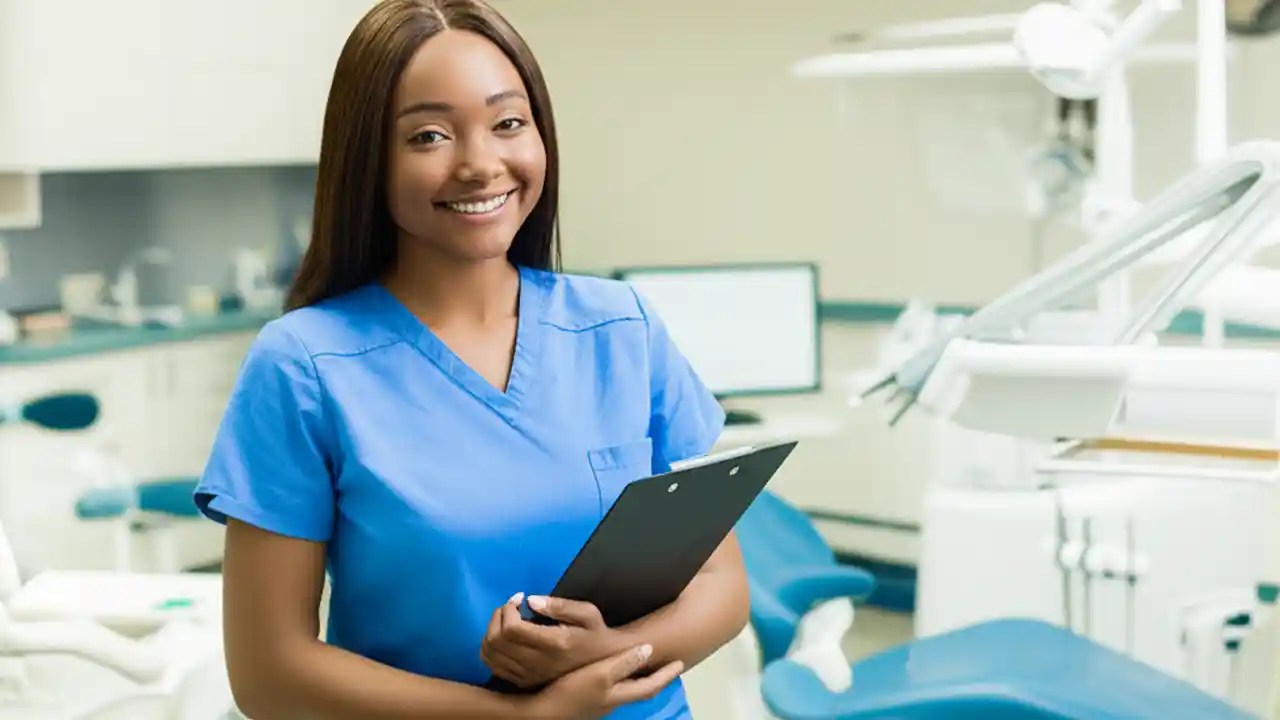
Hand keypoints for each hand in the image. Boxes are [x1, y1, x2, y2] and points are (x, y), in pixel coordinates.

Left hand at [481, 593, 624, 688]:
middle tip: (512, 606)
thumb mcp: (587, 612)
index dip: (509, 609)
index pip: (512, 629)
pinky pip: (493, 665)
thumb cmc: (595, 633)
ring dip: (491, 630)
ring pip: (490, 654)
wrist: (602, 664)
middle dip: (498, 616)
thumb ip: (559, 605)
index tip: (520, 598)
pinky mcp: (523, 681)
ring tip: (507, 619)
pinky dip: (490, 647)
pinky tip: (503, 636)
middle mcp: (538, 663)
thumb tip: (530, 600)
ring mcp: (528, 675)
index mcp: (554, 644)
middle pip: (497, 640)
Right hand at [525, 643, 682, 719]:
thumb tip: (648, 649)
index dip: (667, 674)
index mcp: (619, 694)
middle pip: (641, 688)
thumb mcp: (601, 674)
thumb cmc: (572, 692)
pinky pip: (610, 686)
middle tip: (665, 664)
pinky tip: (610, 669)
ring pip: (625, 688)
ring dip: (636, 676)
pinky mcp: (584, 698)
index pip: (651, 685)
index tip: (681, 663)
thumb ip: (624, 662)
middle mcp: (612, 700)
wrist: (542, 712)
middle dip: (655, 676)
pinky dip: (618, 676)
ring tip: (642, 663)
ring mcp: (598, 701)